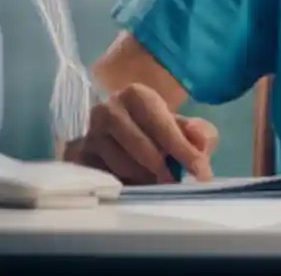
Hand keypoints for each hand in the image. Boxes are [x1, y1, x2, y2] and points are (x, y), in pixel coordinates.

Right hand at [63, 83, 218, 184]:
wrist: (119, 126)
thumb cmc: (155, 127)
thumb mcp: (180, 125)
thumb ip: (199, 133)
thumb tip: (199, 144)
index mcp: (135, 95)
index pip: (162, 126)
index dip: (184, 151)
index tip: (202, 173)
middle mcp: (107, 110)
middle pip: (141, 148)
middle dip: (163, 169)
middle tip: (178, 183)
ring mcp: (90, 134)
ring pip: (122, 166)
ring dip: (145, 179)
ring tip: (158, 183)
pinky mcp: (79, 157)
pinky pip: (106, 178)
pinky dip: (125, 185)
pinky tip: (137, 185)